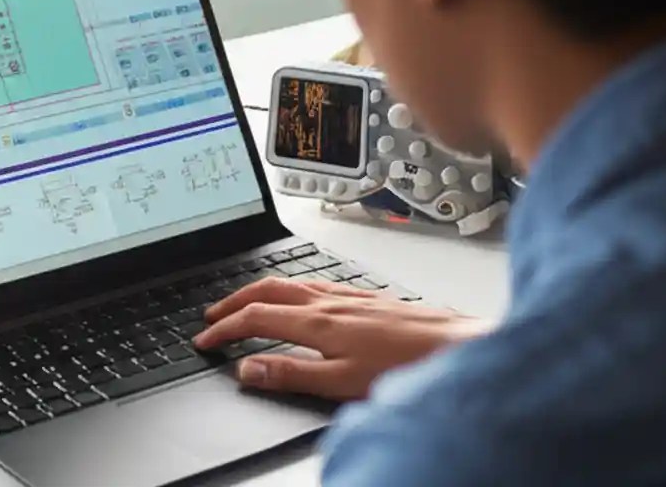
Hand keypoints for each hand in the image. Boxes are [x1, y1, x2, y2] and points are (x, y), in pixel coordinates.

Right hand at [194, 277, 488, 400]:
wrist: (461, 347)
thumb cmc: (409, 367)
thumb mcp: (342, 382)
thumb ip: (291, 374)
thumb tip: (248, 368)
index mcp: (318, 322)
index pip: (255, 319)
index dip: (224, 329)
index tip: (205, 339)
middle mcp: (330, 301)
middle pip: (267, 289)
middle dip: (234, 301)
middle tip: (213, 316)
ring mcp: (350, 296)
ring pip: (291, 282)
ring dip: (259, 291)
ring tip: (245, 303)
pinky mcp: (368, 297)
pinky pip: (315, 283)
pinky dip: (291, 288)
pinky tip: (301, 298)